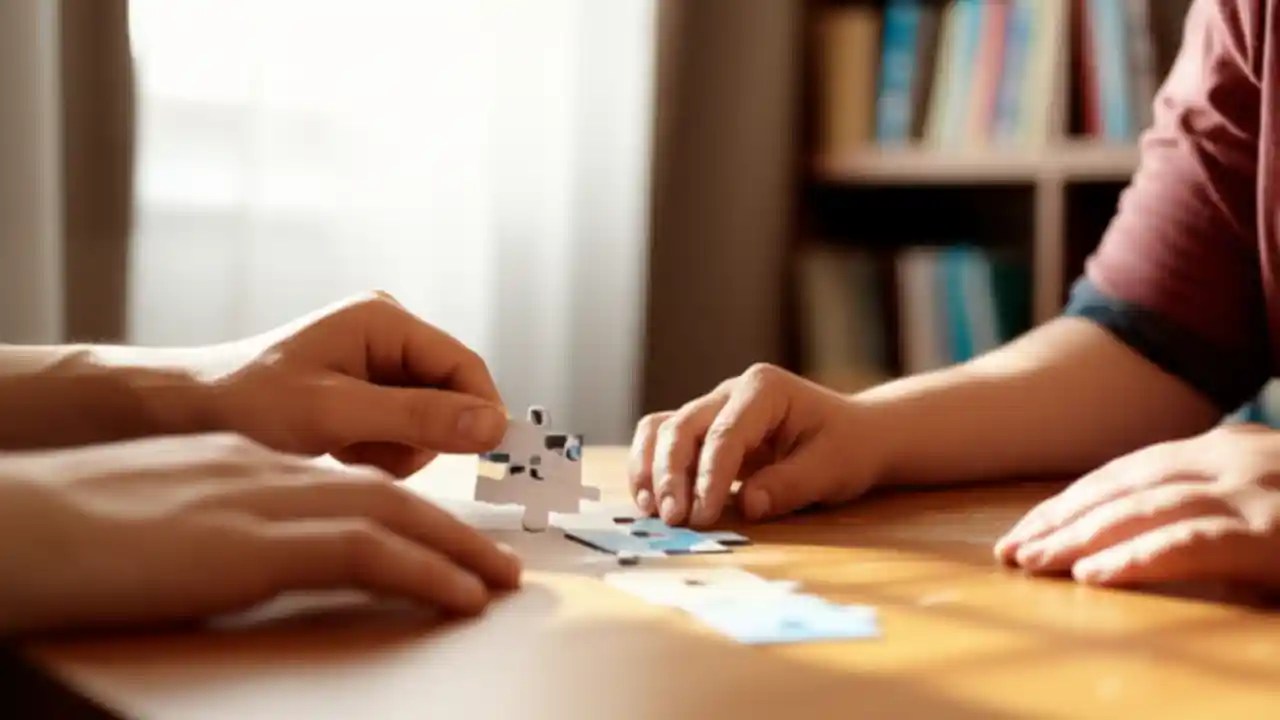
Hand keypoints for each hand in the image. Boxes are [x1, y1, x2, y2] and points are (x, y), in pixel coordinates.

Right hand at [0, 434, 520, 633]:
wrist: (30, 525)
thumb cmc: (83, 529)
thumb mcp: (171, 515)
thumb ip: (229, 520)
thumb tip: (257, 545)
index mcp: (252, 462)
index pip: (353, 482)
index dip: (411, 512)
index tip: (445, 541)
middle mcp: (273, 470)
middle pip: (390, 493)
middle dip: (451, 531)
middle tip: (497, 565)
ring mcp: (269, 500)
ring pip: (393, 517)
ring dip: (456, 552)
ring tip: (498, 584)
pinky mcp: (261, 543)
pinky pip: (370, 552)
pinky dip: (426, 572)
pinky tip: (460, 597)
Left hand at [207, 292, 506, 476]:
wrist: (181, 416)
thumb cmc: (245, 404)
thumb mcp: (336, 414)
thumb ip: (417, 417)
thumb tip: (493, 426)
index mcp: (383, 320)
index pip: (465, 365)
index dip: (480, 412)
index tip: (482, 458)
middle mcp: (385, 335)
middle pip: (450, 394)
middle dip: (423, 434)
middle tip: (373, 450)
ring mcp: (374, 364)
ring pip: (429, 420)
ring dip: (398, 448)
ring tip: (347, 450)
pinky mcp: (363, 393)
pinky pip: (401, 430)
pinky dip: (379, 450)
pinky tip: (340, 450)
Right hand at [629, 364, 876, 526]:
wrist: (855, 435)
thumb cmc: (848, 447)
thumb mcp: (832, 468)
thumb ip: (790, 485)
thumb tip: (748, 506)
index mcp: (764, 389)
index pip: (725, 434)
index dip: (709, 477)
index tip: (703, 516)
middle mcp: (730, 392)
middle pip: (682, 426)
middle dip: (671, 475)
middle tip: (675, 520)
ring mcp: (712, 408)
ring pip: (662, 429)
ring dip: (651, 470)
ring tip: (653, 511)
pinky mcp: (703, 431)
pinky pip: (663, 442)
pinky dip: (651, 469)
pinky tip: (651, 502)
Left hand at [995, 424, 1279, 588]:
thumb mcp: (1268, 497)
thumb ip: (1212, 505)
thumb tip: (1142, 536)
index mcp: (1221, 450)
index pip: (1125, 473)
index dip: (1069, 503)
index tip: (1024, 530)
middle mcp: (1229, 459)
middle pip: (1121, 487)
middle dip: (1058, 519)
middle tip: (1008, 550)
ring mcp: (1250, 491)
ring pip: (1141, 509)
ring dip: (1078, 537)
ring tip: (1031, 562)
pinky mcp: (1272, 533)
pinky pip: (1191, 542)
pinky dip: (1136, 557)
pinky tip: (1093, 575)